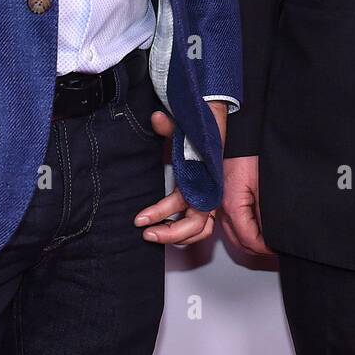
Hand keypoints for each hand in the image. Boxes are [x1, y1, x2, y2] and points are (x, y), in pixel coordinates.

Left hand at [134, 101, 227, 245]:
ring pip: (199, 230)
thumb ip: (169, 126)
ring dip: (177, 237)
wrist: (214, 133)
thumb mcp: (183, 130)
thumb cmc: (199, 135)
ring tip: (153, 236)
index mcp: (201, 179)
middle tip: (147, 234)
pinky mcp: (203, 202)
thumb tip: (156, 118)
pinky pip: (198, 225)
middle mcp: (207, 193)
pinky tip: (165, 231)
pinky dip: (184, 233)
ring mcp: (206, 199)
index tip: (140, 219)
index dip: (160, 213)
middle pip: (195, 226)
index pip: (181, 203)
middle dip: (169, 234)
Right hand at [219, 153, 274, 255]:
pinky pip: (231, 219)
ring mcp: (219, 199)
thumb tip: (273, 234)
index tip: (278, 249)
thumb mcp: (265, 182)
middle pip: (237, 241)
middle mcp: (221, 204)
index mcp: (231, 202)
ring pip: (232, 233)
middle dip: (257, 249)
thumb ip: (267, 211)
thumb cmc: (250, 145)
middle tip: (275, 250)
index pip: (248, 239)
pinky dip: (244, 228)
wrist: (237, 126)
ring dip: (249, 240)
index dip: (266, 248)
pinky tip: (257, 227)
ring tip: (269, 242)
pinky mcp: (222, 193)